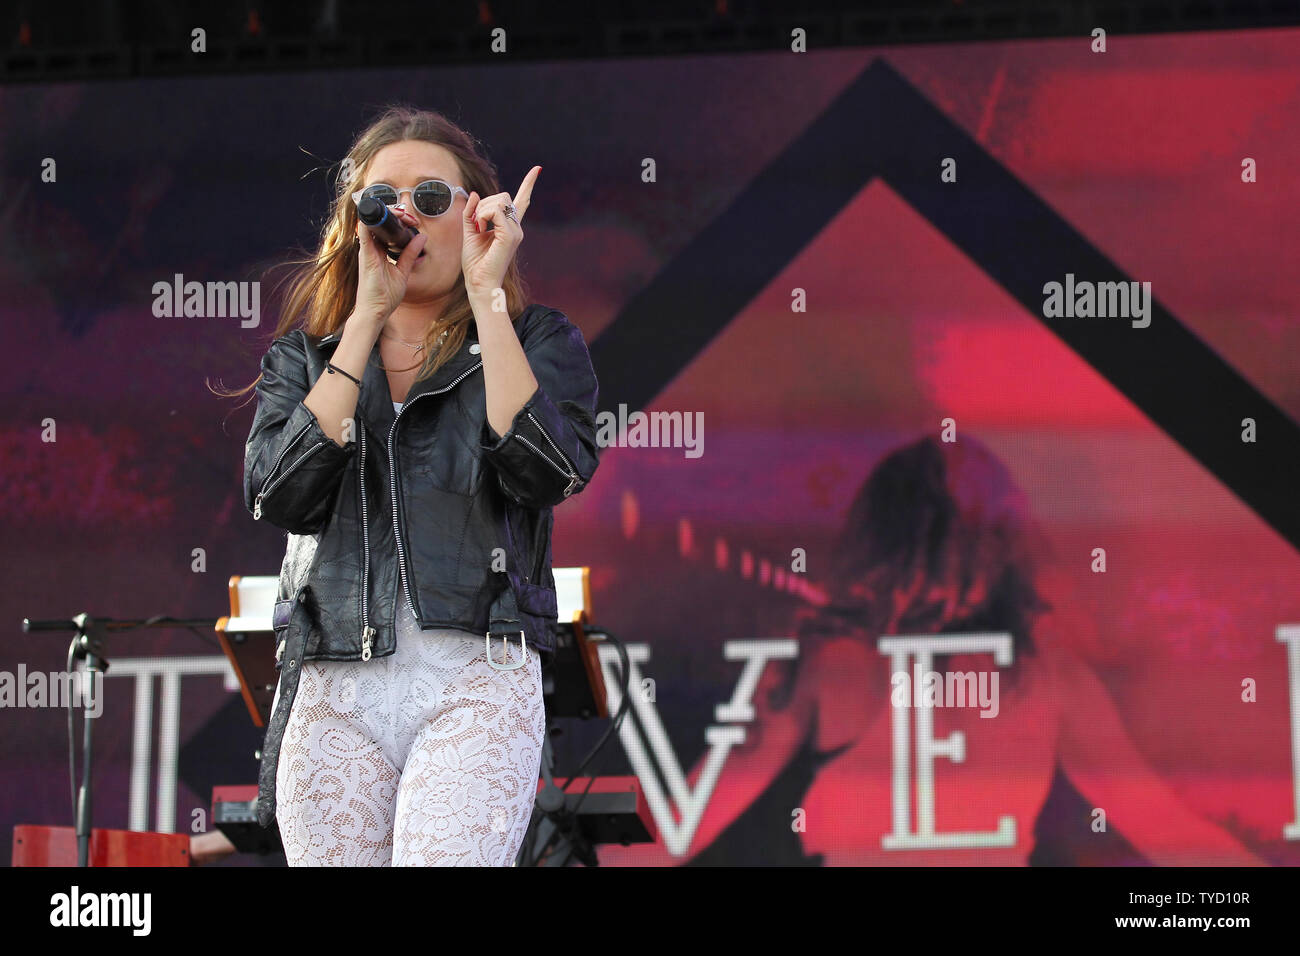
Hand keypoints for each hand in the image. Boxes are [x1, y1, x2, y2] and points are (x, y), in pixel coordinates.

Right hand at [352, 207, 426, 322]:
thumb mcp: (403, 271)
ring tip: (403, 215)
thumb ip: (410, 254)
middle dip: (395, 214)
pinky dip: (371, 222)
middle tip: (411, 218)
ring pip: (372, 222)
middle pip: (380, 223)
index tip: (413, 223)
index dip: (399, 220)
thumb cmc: (385, 296)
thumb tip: (421, 237)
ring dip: (387, 214)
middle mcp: (371, 248)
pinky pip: (365, 233)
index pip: (386, 228)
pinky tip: (381, 214)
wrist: (375, 312)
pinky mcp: (366, 256)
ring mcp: (367, 251)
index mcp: (378, 251)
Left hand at [461, 166, 539, 298]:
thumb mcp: (469, 231)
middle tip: (476, 224)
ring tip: (478, 229)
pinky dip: (483, 215)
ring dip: (481, 210)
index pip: (522, 201)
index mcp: (509, 226)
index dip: (529, 184)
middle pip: (503, 196)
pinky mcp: (510, 235)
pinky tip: (480, 228)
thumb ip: (471, 213)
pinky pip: (495, 210)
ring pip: (499, 200)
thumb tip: (474, 193)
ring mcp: (515, 231)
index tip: (538, 169)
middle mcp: (516, 227)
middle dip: (484, 204)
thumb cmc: (475, 263)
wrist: (479, 284)